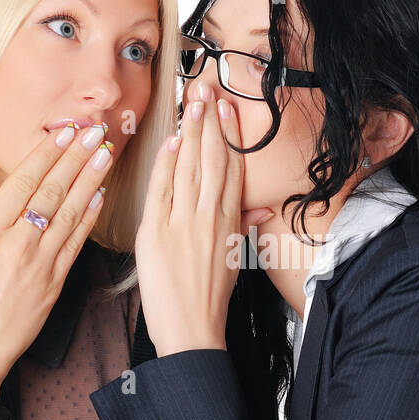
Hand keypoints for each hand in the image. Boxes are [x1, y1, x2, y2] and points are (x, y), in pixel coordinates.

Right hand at [0, 121, 114, 389]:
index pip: (21, 184)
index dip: (44, 156)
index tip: (61, 133)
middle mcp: (16, 246)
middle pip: (51, 192)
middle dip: (75, 159)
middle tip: (93, 131)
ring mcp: (39, 265)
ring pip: (69, 214)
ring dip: (90, 181)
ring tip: (105, 154)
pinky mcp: (55, 284)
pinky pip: (76, 243)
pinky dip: (89, 218)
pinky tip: (101, 196)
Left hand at [134, 82, 272, 355]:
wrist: (193, 332)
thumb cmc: (211, 301)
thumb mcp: (234, 260)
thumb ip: (243, 228)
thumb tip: (259, 209)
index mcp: (229, 222)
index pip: (231, 167)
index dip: (229, 134)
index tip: (226, 107)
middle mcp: (210, 218)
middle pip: (213, 159)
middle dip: (210, 120)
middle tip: (207, 87)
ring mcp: (184, 224)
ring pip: (191, 167)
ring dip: (191, 132)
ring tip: (192, 102)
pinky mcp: (159, 234)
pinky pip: (163, 191)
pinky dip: (167, 165)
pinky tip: (171, 142)